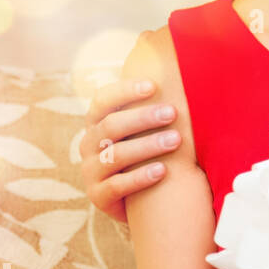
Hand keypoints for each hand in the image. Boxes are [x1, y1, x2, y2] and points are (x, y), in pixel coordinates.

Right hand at [81, 78, 181, 222]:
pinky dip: (140, 177)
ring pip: (116, 154)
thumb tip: (179, 67)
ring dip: (147, 145)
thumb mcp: (144, 130)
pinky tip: (163, 170)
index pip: (102, 100)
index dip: (125, 91)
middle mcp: (89, 145)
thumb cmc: (147, 155)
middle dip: (143, 117)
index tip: (153, 85)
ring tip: (176, 140)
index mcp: (97, 123)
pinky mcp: (98, 196)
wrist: (137, 202)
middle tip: (173, 112)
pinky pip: (117, 185)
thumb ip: (152, 105)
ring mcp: (91, 171)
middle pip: (111, 126)